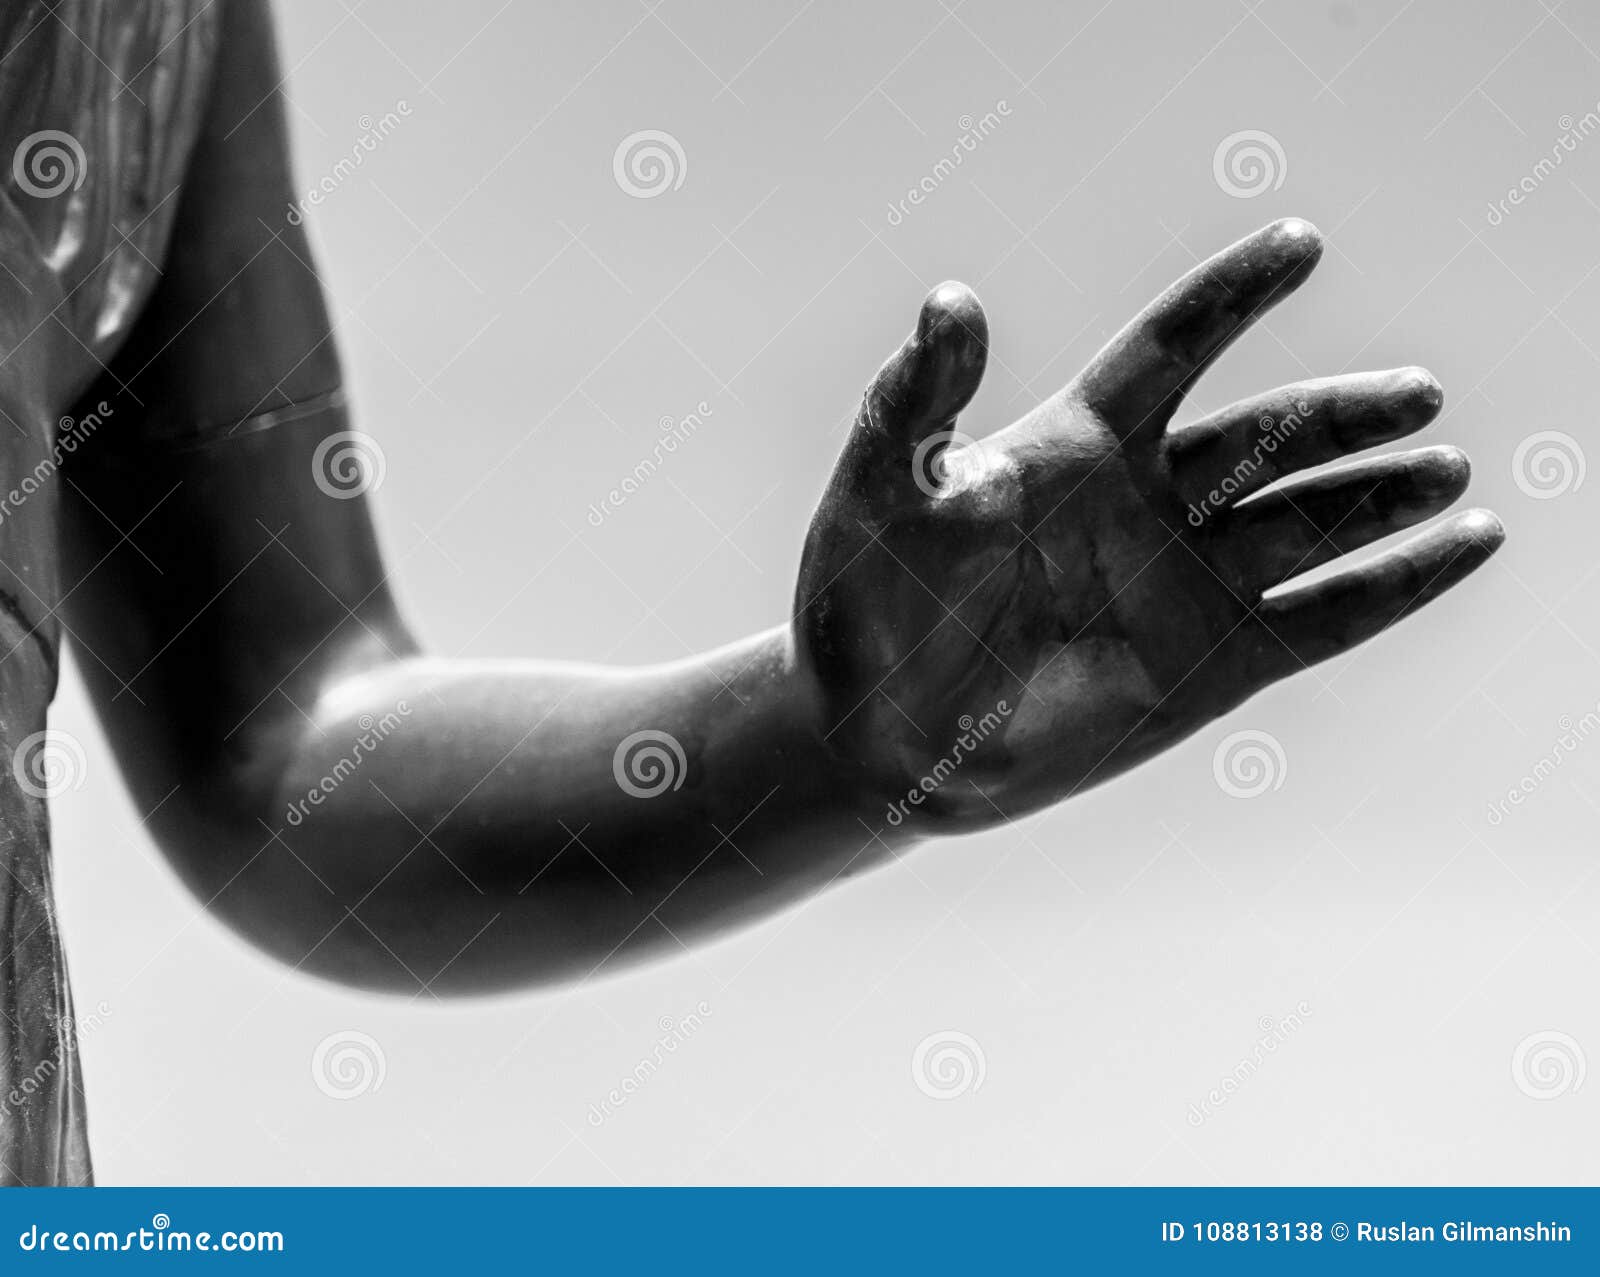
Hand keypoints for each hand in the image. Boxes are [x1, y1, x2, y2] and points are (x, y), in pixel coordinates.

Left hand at [793, 219, 1502, 827]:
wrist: (881, 735)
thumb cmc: (866, 604)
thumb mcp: (878, 493)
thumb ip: (916, 401)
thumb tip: (949, 297)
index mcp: (1077, 443)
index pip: (1172, 349)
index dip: (1232, 297)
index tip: (1300, 244)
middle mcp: (1148, 502)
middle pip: (1268, 437)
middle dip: (1344, 414)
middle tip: (1416, 394)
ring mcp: (1188, 583)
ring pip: (1309, 521)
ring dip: (1382, 493)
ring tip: (1448, 468)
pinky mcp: (1216, 663)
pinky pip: (1326, 617)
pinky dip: (1398, 586)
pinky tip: (1466, 547)